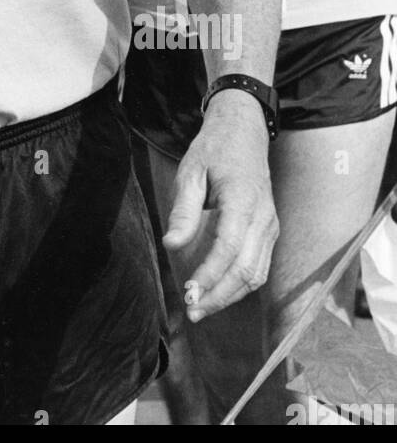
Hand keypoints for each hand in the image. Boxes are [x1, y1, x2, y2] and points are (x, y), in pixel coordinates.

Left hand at [163, 90, 278, 321]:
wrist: (244, 133)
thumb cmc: (214, 150)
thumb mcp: (191, 171)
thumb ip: (184, 209)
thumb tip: (172, 245)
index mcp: (244, 200)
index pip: (229, 249)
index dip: (210, 275)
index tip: (189, 292)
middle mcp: (264, 218)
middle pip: (246, 270)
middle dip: (219, 295)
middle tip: (192, 310)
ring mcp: (270, 226)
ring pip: (256, 274)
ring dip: (230, 296)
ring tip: (201, 308)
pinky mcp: (269, 232)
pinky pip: (259, 266)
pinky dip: (240, 285)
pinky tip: (217, 292)